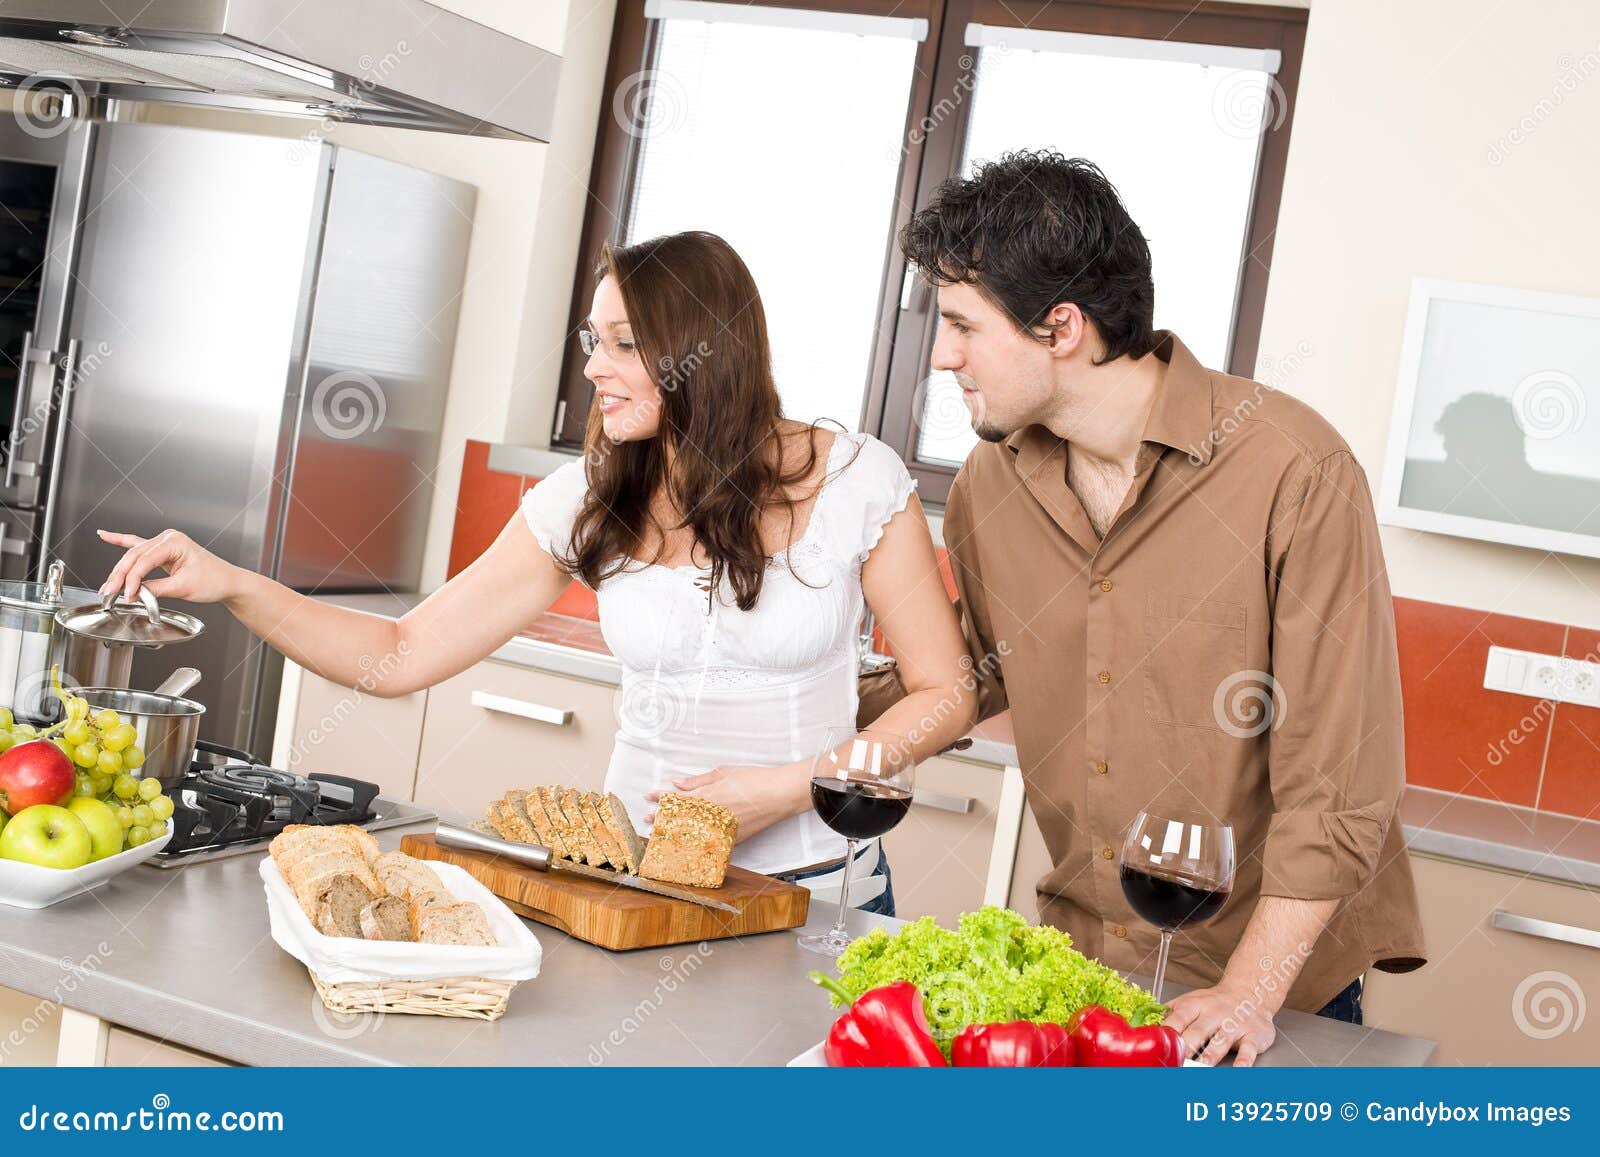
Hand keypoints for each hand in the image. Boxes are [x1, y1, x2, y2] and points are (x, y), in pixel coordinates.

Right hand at [95, 529, 241, 604]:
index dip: (132, 580)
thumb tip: (134, 593)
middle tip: (109, 593)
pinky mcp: (162, 551)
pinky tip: (104, 535)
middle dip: (120, 576)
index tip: (126, 595)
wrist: (228, 582)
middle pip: (135, 557)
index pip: (144, 561)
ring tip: (107, 585)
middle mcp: (168, 538)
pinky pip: (137, 545)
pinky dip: (120, 541)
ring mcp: (164, 543)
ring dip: (120, 571)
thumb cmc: (214, 581)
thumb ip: (156, 589)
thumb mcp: (183, 588)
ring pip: (133, 556)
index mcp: (175, 541)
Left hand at [644, 762, 809, 842]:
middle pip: (679, 817)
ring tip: (660, 832)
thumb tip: (677, 782)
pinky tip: (687, 843)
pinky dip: (695, 841)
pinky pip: (708, 842)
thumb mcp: (724, 772)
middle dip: (661, 816)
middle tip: (648, 818)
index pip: (676, 797)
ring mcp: (720, 829)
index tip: (648, 796)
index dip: (660, 796)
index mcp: (707, 795)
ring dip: (674, 831)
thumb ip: (698, 780)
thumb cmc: (754, 779)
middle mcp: (710, 814)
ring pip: (690, 832)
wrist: (779, 795)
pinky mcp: (732, 839)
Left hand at [1162, 983, 1277, 1066]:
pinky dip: (1244, 1062)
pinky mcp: (1253, 1035)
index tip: (1158, 1047)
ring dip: (1209, 1057)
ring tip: (1199, 1070)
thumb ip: (1169, 1013)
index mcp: (1194, 1005)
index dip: (1168, 1034)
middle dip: (1186, 1048)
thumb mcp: (1190, 1000)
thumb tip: (1145, 1026)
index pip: (1178, 1019)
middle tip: (1175, 1063)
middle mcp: (1214, 1013)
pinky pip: (1248, 1050)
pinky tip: (1238, 1072)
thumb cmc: (1215, 1002)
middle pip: (1197, 1032)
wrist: (1250, 992)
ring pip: (1220, 1042)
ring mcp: (1234, 1024)